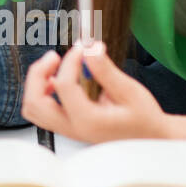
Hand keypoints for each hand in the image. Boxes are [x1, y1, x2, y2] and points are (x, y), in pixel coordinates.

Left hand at [21, 41, 170, 142]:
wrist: (151, 138)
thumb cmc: (144, 118)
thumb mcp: (130, 91)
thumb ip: (105, 71)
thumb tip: (89, 48)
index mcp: (89, 121)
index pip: (64, 86)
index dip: (70, 61)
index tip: (82, 48)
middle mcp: (73, 128)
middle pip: (34, 103)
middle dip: (38, 74)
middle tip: (54, 57)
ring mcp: (68, 129)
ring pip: (33, 109)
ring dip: (36, 84)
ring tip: (53, 67)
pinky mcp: (68, 125)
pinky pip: (42, 110)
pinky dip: (42, 91)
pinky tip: (57, 78)